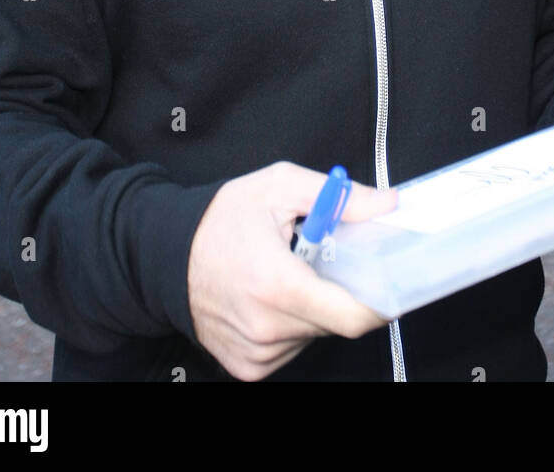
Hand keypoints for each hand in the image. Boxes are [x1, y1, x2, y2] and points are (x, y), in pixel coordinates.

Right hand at [186, 161, 396, 380]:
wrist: (163, 253)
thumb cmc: (220, 218)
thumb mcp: (280, 187)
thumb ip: (339, 198)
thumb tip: (387, 205)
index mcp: (277, 283)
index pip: (351, 316)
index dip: (379, 301)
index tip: (389, 282)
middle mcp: (266, 327)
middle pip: (335, 322)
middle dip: (341, 292)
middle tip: (327, 262)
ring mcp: (256, 353)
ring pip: (314, 336)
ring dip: (314, 308)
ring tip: (288, 275)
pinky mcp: (247, 367)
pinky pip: (291, 348)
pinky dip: (292, 324)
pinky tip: (269, 298)